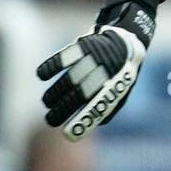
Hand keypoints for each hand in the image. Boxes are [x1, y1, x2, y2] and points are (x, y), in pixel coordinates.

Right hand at [36, 1, 154, 140]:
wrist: (129, 37)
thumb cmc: (122, 71)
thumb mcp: (123, 90)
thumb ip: (109, 107)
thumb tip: (92, 126)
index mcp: (115, 86)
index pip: (97, 107)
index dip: (81, 120)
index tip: (66, 133)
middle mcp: (105, 73)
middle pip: (80, 94)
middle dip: (62, 109)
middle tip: (50, 120)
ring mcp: (94, 58)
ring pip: (71, 77)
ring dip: (55, 92)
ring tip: (46, 102)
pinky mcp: (85, 45)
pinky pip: (66, 56)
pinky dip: (52, 65)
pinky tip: (41, 75)